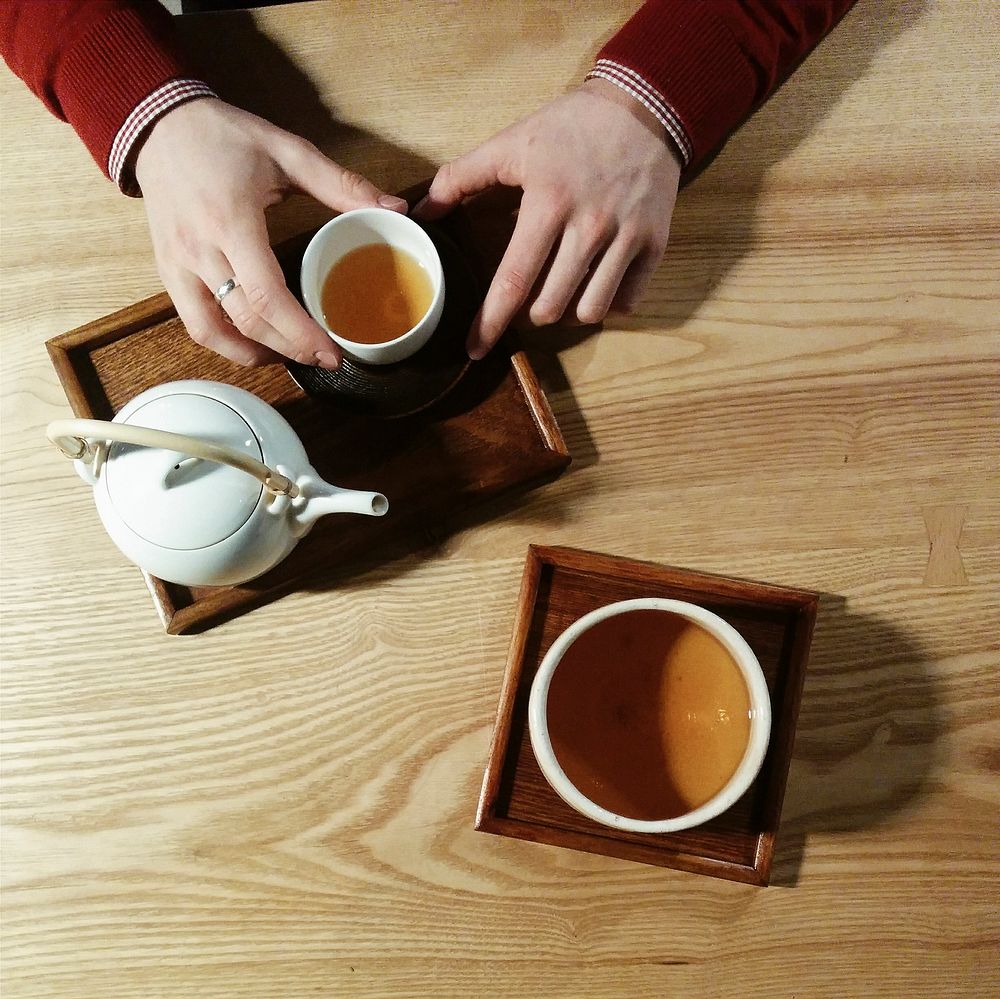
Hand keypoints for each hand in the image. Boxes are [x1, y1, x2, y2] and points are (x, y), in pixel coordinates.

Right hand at [134, 98, 406, 367]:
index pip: (268, 296)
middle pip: (246, 322)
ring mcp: (177, 264)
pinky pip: (193, 321)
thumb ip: (342, 184)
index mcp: (232, 222)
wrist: (158, 125)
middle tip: (324, 359)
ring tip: (289, 357)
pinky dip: (224, 341)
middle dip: (290, 349)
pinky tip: (253, 342)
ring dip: (253, 354)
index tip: (332, 352)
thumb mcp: (287, 151)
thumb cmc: (223, 136)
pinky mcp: (166, 271)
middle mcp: (200, 250)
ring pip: (213, 332)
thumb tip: (395, 209)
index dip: (302, 334)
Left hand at [413, 79, 681, 358]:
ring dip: (567, 313)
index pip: (512, 282)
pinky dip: (606, 305)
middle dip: (529, 315)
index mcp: (548, 205)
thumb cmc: (571, 126)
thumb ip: (459, 178)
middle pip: (550, 308)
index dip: (489, 323)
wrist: (644, 106)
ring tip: (558, 294)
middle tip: (524, 300)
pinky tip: (593, 286)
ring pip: (589, 312)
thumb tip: (421, 213)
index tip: (474, 348)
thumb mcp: (511, 142)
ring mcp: (626, 238)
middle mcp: (589, 228)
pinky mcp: (654, 245)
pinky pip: (626, 302)